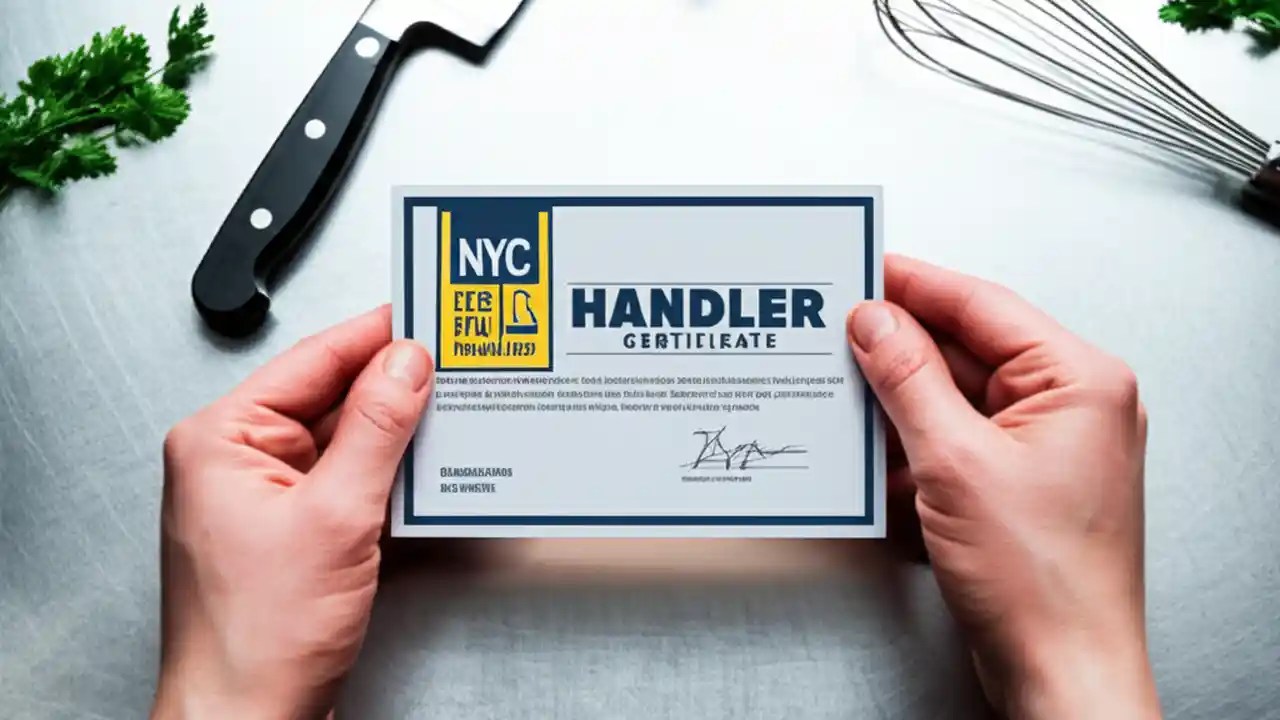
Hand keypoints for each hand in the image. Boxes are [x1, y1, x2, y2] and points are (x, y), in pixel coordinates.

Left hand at [151, 306, 432, 719]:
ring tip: (448, 412)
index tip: (424, 315)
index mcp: (220, 439)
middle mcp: (235, 461)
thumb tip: (406, 363)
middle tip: (452, 362)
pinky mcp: (292, 532)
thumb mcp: (335, 515)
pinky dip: (385, 473)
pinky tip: (422, 469)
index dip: (374, 335)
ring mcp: (263, 498)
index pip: (311, 361)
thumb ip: (376, 429)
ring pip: (343, 439)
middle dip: (392, 384)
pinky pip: (346, 480)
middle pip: (328, 397)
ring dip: (394, 431)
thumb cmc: (256, 639)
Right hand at [847, 256, 1157, 719]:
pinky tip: (873, 446)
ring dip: (900, 396)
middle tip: (837, 328)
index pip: (982, 305)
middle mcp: (1071, 407)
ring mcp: (1045, 448)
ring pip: (956, 396)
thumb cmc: (1043, 583)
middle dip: (899, 345)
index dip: (914, 284)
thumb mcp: (955, 462)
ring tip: (844, 387)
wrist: (1060, 670)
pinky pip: (957, 439)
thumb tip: (875, 321)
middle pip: (967, 349)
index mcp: (1080, 381)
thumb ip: (908, 380)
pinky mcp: (1018, 484)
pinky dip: (914, 439)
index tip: (864, 269)